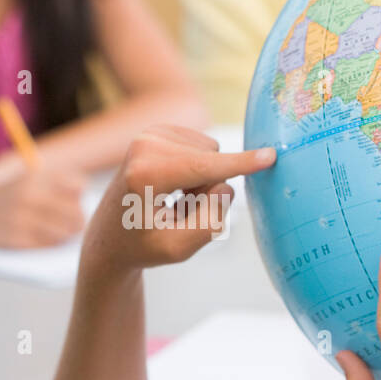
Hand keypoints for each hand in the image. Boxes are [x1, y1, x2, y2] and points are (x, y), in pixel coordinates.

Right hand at [0, 157, 88, 248]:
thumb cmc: (3, 192)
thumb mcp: (24, 174)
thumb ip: (53, 179)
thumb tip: (83, 192)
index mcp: (35, 175)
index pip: (78, 186)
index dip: (80, 196)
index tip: (78, 201)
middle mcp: (30, 196)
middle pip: (76, 213)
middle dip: (79, 219)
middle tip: (79, 224)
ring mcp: (23, 219)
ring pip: (65, 233)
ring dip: (68, 234)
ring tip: (66, 233)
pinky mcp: (16, 239)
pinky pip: (47, 245)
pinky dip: (52, 244)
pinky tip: (50, 241)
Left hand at [80, 125, 275, 275]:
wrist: (110, 236)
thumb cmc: (143, 246)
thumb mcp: (178, 249)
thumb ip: (209, 222)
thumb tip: (224, 185)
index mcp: (144, 174)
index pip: (204, 167)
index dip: (241, 164)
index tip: (270, 156)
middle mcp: (143, 145)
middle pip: (211, 158)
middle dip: (207, 186)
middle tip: (179, 211)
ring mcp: (148, 134)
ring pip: (209, 151)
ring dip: (201, 178)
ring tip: (173, 199)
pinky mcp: (155, 130)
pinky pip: (201, 147)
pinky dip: (195, 168)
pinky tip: (170, 186)